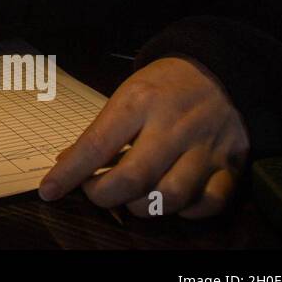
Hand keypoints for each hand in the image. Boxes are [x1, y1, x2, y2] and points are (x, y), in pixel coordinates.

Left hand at [39, 55, 249, 217]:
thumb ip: (102, 132)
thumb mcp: (126, 95)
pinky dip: (187, 211)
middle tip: (96, 193)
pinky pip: (209, 202)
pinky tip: (172, 202)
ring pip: (171, 196)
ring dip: (143, 207)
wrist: (219, 70)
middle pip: (134, 177)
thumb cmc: (163, 87)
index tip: (49, 190)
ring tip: (132, 199)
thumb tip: (67, 165)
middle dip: (104, 196)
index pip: (97, 144)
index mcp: (140, 101)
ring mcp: (205, 146)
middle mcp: (173, 125)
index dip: (70, 174)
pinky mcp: (232, 163)